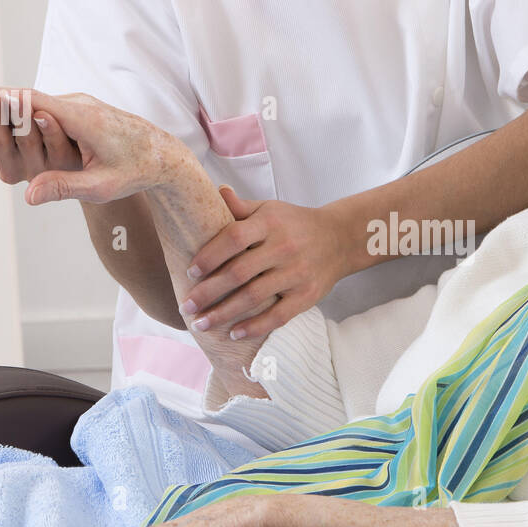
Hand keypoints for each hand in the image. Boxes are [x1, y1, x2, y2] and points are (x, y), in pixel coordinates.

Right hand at [0, 87, 188, 204]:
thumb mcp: (103, 185)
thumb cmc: (136, 171)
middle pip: (21, 98)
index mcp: (80, 117)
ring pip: (29, 101)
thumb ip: (65, 187)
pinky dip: (13, 108)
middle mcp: (75, 104)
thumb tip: (27, 195)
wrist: (165, 154)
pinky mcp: (75, 111)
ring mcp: (75, 105)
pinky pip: (38, 106)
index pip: (29, 103)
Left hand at [179, 188, 354, 339]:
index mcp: (271, 223)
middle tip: (186, 306)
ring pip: (254, 297)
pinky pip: (278, 316)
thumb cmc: (295, 224)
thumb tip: (214, 192)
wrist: (340, 238)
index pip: (234, 238)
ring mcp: (297, 273)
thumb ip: (241, 207)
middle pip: (239, 273)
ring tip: (201, 324)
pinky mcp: (307, 295)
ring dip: (223, 314)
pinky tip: (233, 334)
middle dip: (208, 292)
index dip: (209, 256)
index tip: (190, 271)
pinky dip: (254, 327)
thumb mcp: (270, 209)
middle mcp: (284, 247)